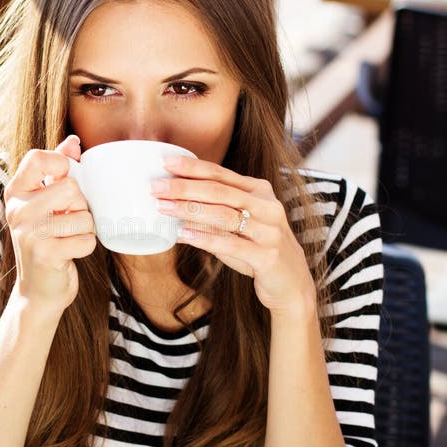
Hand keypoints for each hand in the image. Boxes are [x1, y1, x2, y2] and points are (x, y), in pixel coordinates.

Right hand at [4, 135, 95, 311]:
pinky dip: (86, 247)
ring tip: (67, 238)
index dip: (60, 164)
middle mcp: (17, 210)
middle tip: (67, 220)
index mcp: (16, 192)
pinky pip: (86, 240)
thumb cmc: (47, 240)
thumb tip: (73, 142)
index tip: (63, 181)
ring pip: (83, 215)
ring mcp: (29, 232)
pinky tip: (70, 253)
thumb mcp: (45, 203)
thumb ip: (57, 170)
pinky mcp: (45, 253)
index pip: (38, 158)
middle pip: (71, 188)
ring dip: (85, 229)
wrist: (38, 291)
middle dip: (80, 206)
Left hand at [152, 156, 316, 317]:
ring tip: (163, 208)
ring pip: (223, 215)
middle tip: (156, 187)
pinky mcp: (268, 256)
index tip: (165, 163)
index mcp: (260, 192)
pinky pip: (231, 244)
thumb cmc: (258, 249)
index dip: (192, 167)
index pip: (221, 174)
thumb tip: (173, 201)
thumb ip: (216, 210)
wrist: (292, 283)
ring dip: (189, 210)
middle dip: (184, 187)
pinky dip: (204, 238)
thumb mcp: (241, 224)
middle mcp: (267, 207)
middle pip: (219, 191)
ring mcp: (269, 231)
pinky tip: (183, 234)